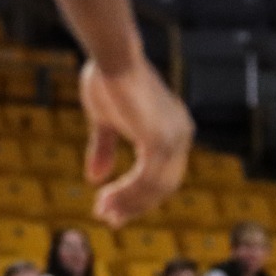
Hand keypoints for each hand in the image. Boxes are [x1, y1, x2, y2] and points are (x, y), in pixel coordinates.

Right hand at [79, 58, 192, 225]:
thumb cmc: (108, 78)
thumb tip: (94, 178)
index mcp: (174, 131)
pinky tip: (107, 198)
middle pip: (164, 186)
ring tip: (104, 212)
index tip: (113, 207)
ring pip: (156, 187)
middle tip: (109, 219)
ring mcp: (175, 138)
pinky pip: (146, 179)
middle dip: (136, 205)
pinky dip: (128, 192)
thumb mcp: (105, 120)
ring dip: (129, 203)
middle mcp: (181, 136)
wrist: (112, 55)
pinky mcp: (160, 140)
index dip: (140, 195)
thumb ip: (104, 149)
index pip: (163, 174)